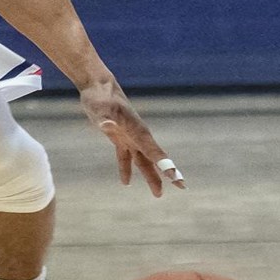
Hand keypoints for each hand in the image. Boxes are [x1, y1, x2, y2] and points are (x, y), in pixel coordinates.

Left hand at [79, 81, 183, 196]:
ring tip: (157, 193)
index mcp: (138, 130)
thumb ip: (104, 118)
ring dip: (150, 176)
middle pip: (154, 158)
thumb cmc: (100, 97)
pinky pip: (125, 157)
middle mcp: (137, 135)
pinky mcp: (118, 137)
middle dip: (166, 174)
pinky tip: (126, 182)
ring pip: (142, 161)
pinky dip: (126, 169)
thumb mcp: (100, 108)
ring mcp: (129, 136)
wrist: (98, 86)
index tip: (177, 178)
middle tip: (182, 187)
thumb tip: (107, 126)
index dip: (166, 166)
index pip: (155, 152)